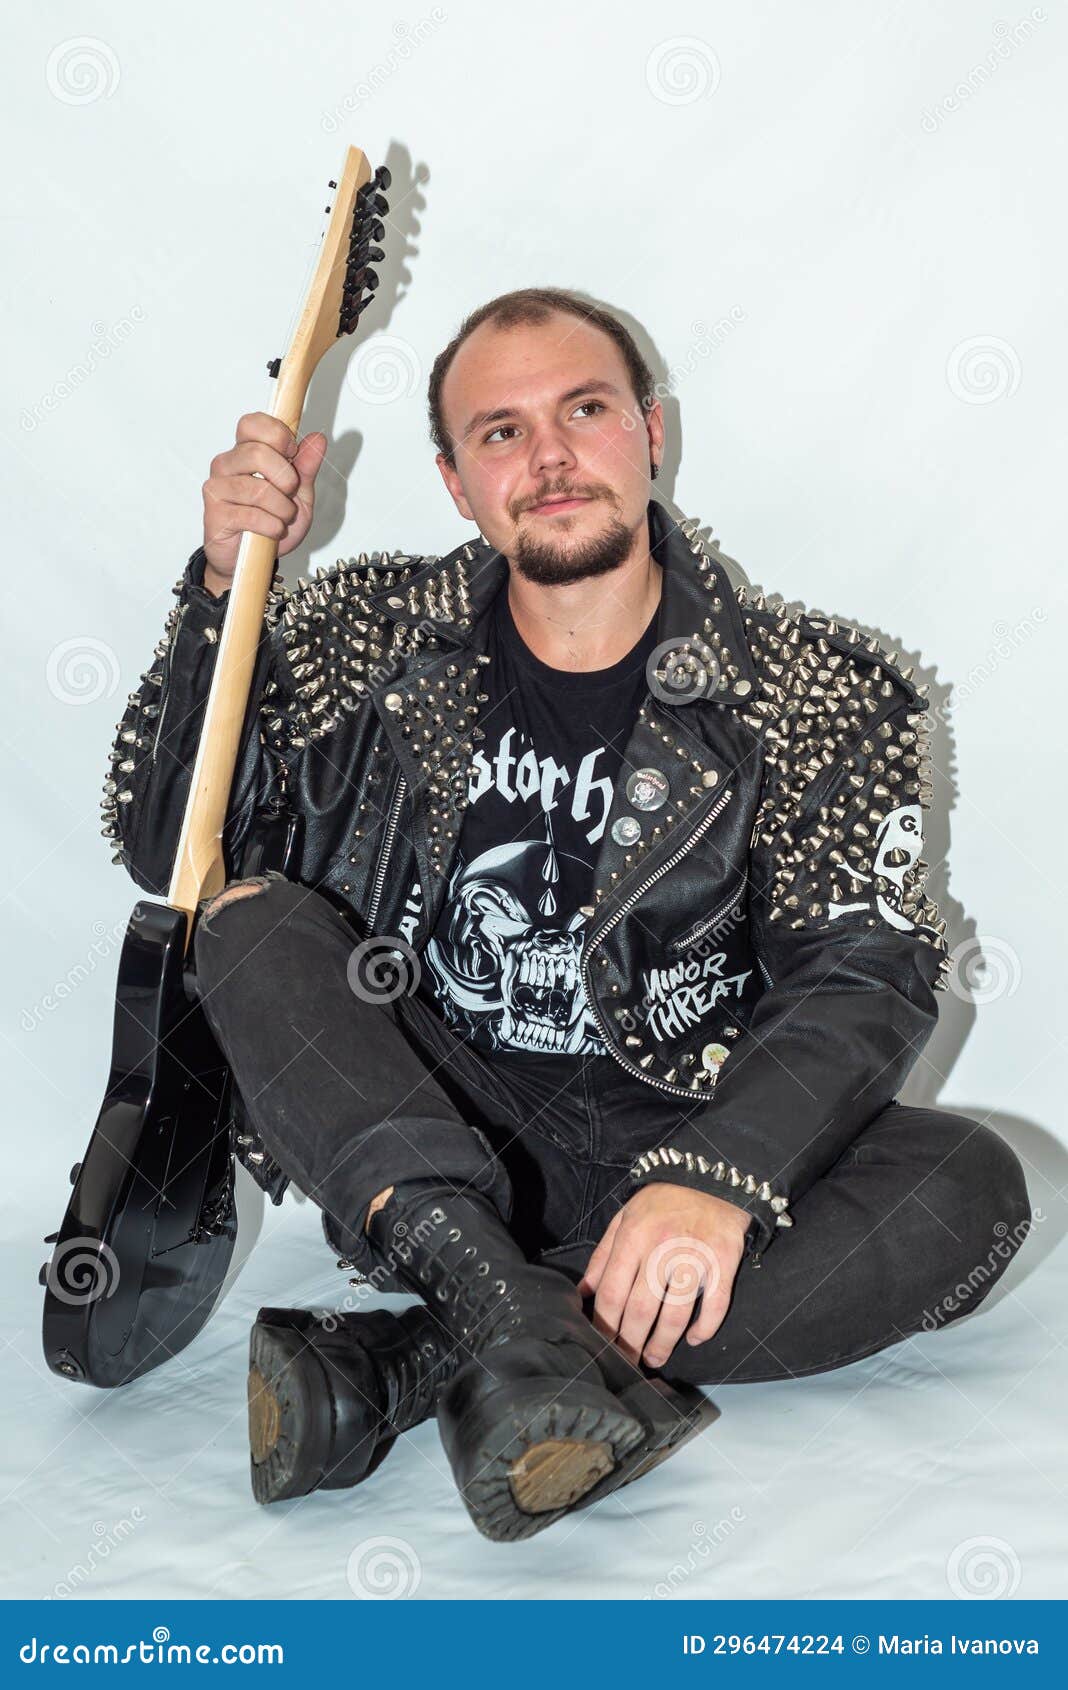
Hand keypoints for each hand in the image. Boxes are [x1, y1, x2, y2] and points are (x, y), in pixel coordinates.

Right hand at [201, 411, 328, 591]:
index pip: (252, 423)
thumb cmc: (271, 522)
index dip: (276, 434)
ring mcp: (217, 487)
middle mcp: (227, 464)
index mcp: (245, 451)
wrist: (250, 559)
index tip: (292, 452)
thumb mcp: (299, 495)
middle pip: (256, 453)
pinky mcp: (214, 513)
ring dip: (282, 508)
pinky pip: (251, 515)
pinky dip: (272, 526)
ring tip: (283, 518)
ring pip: (257, 488)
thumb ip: (306, 467)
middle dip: (285, 476)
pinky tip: (273, 531)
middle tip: (291, 492)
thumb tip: (318, 439)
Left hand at [577, 1182, 749, 1368]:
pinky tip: (694, 1339)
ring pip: (676, 1314)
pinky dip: (705, 1328)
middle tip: (627, 1362)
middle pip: (641, 1310)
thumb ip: (603, 1255)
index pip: (612, 1293)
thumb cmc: (663, 1202)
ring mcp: (695, 1257)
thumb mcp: (624, 1218)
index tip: (603, 1345)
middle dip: (631, 1343)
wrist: (712, 1178)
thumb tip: (583, 1292)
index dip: (605, 1326)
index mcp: (633, 1238)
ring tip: (654, 1358)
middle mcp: (662, 1249)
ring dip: (663, 1343)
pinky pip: (715, 1305)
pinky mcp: (723, 1262)